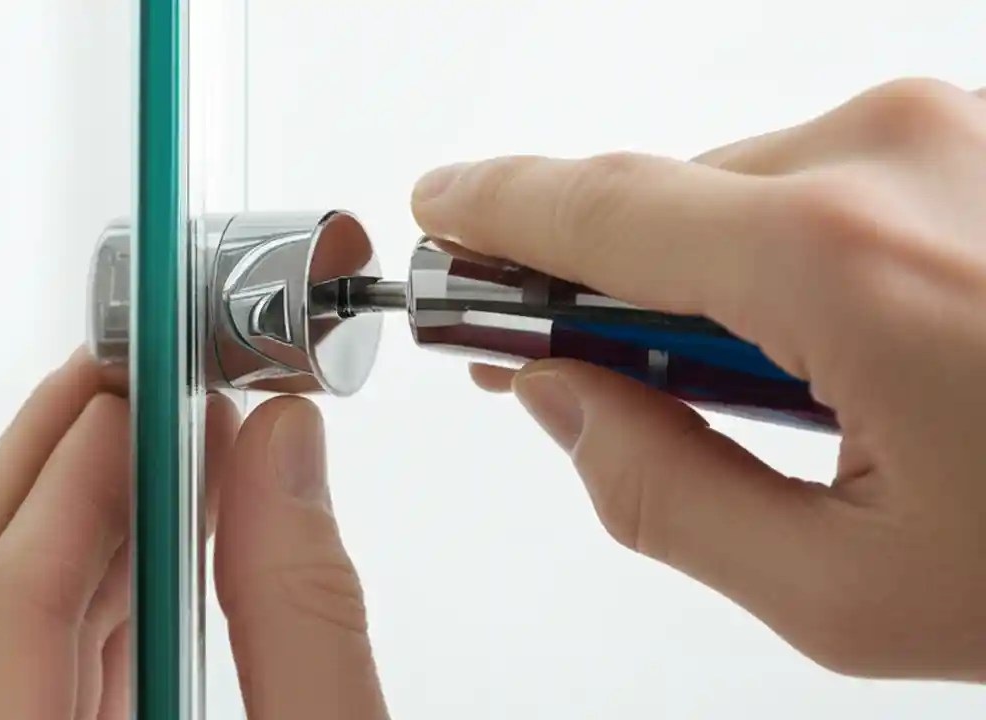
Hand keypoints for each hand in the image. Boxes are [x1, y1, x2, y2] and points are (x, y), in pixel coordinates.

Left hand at [0, 349, 387, 718]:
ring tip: (164, 438)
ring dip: (76, 514)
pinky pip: (24, 656)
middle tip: (138, 375)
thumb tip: (282, 447)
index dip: (76, 471)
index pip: (7, 602)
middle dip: (57, 461)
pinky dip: (91, 582)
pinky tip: (158, 530)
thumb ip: (305, 617)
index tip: (140, 382)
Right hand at [411, 78, 985, 681]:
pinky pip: (817, 181)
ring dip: (706, 284)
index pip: (593, 210)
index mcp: (838, 260)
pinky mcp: (974, 138)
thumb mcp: (845, 588)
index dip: (494, 215)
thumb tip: (562, 401)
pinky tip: (832, 346)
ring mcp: (945, 130)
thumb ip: (658, 492)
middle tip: (576, 372)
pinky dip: (784, 257)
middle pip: (658, 206)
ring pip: (737, 195)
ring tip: (765, 392)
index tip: (439, 221)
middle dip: (598, 287)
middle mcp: (887, 153)